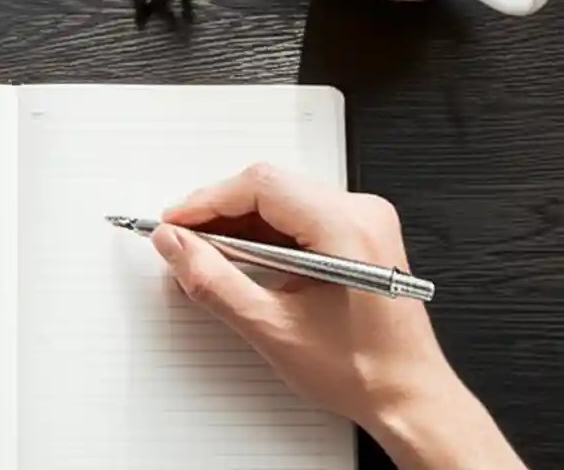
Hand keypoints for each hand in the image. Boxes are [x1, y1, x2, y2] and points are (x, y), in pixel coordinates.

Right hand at [152, 163, 524, 469]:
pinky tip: (239, 260)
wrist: (407, 395)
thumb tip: (175, 246)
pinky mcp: (357, 234)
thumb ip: (213, 280)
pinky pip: (297, 216)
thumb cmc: (362, 370)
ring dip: (238, 224)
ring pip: (280, 199)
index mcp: (348, 227)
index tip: (175, 223)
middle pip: (269, 187)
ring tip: (205, 255)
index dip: (207, 201)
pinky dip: (261, 234)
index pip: (261, 186)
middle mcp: (362, 213)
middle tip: (182, 240)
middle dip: (218, 212)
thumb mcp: (271, 327)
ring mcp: (363, 221)